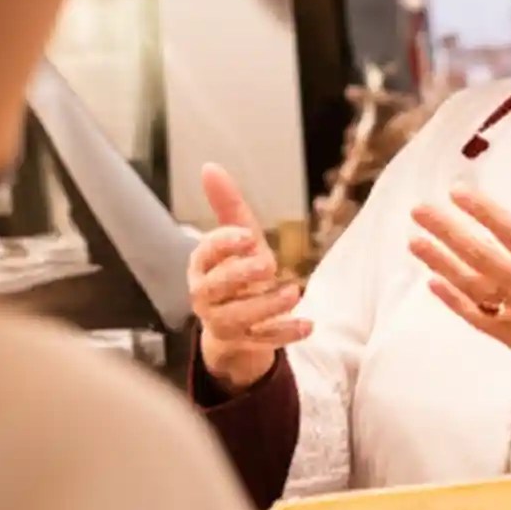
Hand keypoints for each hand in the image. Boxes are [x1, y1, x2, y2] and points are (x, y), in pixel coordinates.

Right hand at [188, 164, 311, 392]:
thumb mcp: (237, 239)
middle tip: (267, 263)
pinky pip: (263, 342)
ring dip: (267, 306)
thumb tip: (209, 166)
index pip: (205, 254)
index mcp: (201, 266)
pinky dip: (286, 333)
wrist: (233, 326)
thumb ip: (227, 206)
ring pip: (238, 318)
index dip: (224, 244)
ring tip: (294, 293)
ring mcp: (222, 322)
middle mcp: (205, 296)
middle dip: (240, 275)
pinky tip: (309, 325)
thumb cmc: (236, 273)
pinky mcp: (244, 343)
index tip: (248, 236)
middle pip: (216, 288)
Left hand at [408, 174, 510, 449]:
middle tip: (420, 211)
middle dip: (448, 232)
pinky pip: (480, 320)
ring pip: (473, 289)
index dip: (484, 212)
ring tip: (415, 242)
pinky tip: (434, 283)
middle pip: (481, 260)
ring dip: (442, 264)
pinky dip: (455, 303)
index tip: (457, 192)